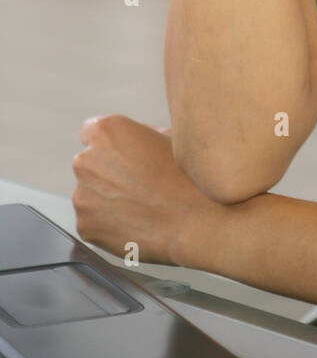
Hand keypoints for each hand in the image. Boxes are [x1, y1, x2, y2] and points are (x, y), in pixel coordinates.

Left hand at [72, 114, 218, 266]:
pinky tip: (135, 222)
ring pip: (90, 194)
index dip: (110, 145)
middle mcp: (86, 160)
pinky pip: (93, 221)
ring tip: (140, 206)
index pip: (91, 132)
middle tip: (137, 184)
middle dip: (106, 172)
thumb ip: (141, 134)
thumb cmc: (187, 177)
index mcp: (106, 132)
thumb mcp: (170, 137)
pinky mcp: (85, 225)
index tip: (123, 156)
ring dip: (107, 199)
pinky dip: (108, 223)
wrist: (194, 222)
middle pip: (89, 164)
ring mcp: (82, 196)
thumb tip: (134, 140)